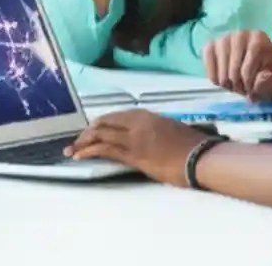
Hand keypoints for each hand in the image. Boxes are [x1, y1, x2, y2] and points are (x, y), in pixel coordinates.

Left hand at [65, 109, 209, 186]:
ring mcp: (134, 137)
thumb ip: (152, 129)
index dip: (99, 123)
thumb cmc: (190, 145)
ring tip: (72, 150)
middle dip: (87, 132)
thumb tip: (145, 136)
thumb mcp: (168, 129)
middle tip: (77, 141)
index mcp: (145, 115)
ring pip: (100, 135)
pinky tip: (80, 155)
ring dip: (83, 142)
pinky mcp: (134, 154)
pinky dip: (89, 151)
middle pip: (103, 123)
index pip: (114, 116)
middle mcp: (136, 122)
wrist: (199, 157)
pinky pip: (105, 149)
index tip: (91, 130)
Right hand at [203, 30, 271, 100]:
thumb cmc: (267, 74)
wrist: (255, 68)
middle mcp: (240, 34)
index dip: (249, 85)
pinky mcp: (210, 45)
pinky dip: (214, 78)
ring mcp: (223, 38)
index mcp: (258, 38)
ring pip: (221, 73)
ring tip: (235, 84)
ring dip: (227, 85)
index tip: (253, 90)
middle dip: (238, 86)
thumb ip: (269, 82)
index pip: (247, 69)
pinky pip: (208, 67)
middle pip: (233, 72)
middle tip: (243, 88)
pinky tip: (223, 79)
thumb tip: (259, 82)